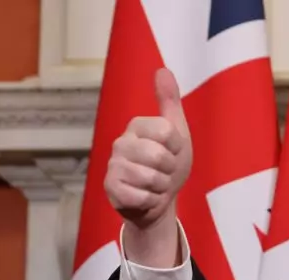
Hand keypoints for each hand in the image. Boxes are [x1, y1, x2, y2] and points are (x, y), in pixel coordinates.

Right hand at [105, 68, 191, 231]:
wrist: (157, 201)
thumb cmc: (168, 165)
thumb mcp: (177, 132)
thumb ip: (170, 102)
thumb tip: (163, 69)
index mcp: (138, 126)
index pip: (168, 132)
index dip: (177, 148)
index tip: (173, 152)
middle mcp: (121, 142)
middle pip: (159, 157)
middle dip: (170, 171)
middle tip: (164, 172)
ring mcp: (114, 165)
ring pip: (151, 179)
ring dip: (161, 187)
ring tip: (155, 184)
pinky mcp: (111, 188)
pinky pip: (142, 197)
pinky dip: (151, 201)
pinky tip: (145, 197)